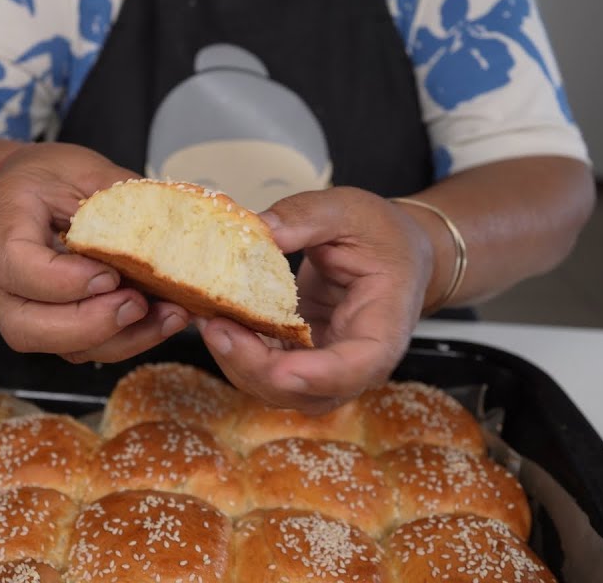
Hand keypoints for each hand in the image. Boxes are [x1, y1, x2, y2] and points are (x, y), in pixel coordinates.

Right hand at [0, 143, 189, 362]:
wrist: (31, 194)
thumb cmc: (50, 179)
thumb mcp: (83, 168)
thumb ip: (117, 195)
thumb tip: (169, 216)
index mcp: (6, 230)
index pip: (17, 268)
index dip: (63, 281)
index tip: (108, 275)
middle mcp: (7, 282)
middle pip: (26, 327)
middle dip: (90, 325)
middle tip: (137, 303)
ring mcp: (30, 310)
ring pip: (63, 348)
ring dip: (122, 339)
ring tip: (169, 314)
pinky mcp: (60, 326)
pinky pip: (90, 348)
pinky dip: (131, 339)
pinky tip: (165, 318)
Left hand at [197, 187, 432, 413]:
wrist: (394, 253)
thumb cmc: (382, 236)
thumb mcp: (350, 210)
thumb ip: (305, 216)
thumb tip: (258, 229)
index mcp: (385, 325)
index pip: (358, 366)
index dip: (317, 376)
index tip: (278, 370)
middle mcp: (357, 360)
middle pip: (309, 392)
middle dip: (257, 369)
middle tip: (218, 327)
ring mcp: (326, 365)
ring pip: (280, 390)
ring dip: (239, 362)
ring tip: (209, 318)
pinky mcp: (299, 357)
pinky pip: (265, 370)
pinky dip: (237, 352)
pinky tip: (216, 320)